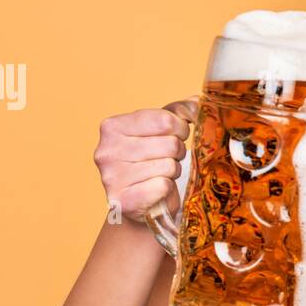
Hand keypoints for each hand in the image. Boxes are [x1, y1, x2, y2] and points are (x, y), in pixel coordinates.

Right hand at [94, 97, 197, 223]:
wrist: (137, 203)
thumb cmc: (149, 161)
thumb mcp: (159, 130)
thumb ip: (177, 112)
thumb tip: (198, 102)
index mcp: (112, 126)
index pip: (165, 120)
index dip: (180, 128)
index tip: (176, 135)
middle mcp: (107, 150)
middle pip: (170, 144)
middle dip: (177, 152)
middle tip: (167, 159)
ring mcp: (112, 177)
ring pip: (169, 166)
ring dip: (173, 172)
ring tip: (161, 174)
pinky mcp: (124, 201)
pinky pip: (164, 186)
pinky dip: (167, 189)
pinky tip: (157, 190)